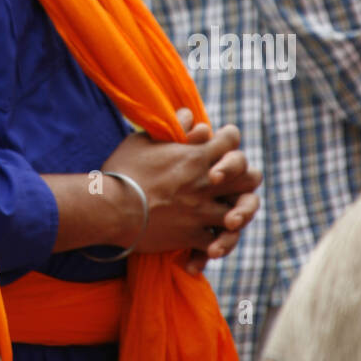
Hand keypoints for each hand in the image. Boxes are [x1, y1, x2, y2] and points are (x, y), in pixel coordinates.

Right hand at [101, 122, 259, 258]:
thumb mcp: (144, 139)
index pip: (232, 139)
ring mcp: (202, 211)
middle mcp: (206, 183)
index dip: (229, 138)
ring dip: (237, 215)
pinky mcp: (193, 236)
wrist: (111, 207)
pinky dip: (214, 245)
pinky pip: (217, 243)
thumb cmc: (124, 170)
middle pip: (250, 178)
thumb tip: (190, 115)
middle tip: (231, 183)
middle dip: (245, 178)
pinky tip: (207, 246)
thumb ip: (172, 127)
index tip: (221, 142)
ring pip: (241, 214)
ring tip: (227, 217)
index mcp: (196, 156)